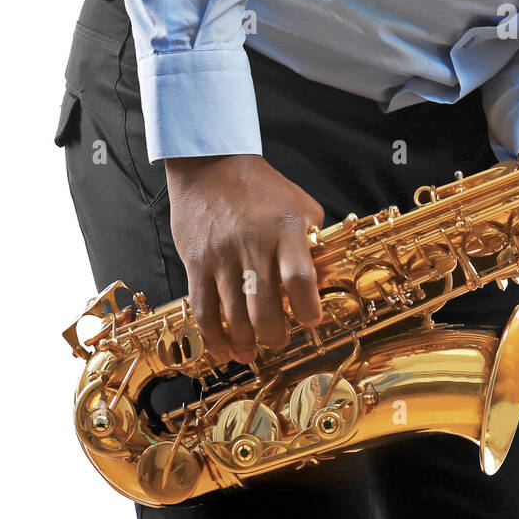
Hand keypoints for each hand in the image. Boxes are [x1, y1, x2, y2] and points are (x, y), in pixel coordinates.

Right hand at [165, 154, 324, 364]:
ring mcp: (222, 256)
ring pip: (232, 315)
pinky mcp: (196, 262)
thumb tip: (322, 284)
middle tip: (280, 342)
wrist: (211, 165)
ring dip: (244, 343)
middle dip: (274, 335)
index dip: (308, 307)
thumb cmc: (263, 189)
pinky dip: (213, 336)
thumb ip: (314, 244)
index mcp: (286, 229)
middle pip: (264, 307)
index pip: (299, 278)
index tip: (311, 321)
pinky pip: (203, 308)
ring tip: (251, 353)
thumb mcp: (301, 206)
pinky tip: (223, 349)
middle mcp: (254, 244)